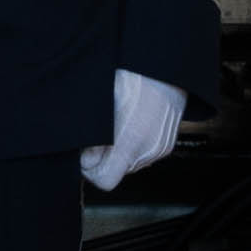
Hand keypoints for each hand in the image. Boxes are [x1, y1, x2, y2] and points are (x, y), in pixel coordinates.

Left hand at [80, 69, 187, 191]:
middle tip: (98, 137)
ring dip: (119, 153)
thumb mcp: (101, 105)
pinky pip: (143, 156)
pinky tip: (131, 126)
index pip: (104, 180)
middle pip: (116, 173)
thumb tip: (83, 158)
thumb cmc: (132, 78)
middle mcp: (147, 150)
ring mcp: (158, 149)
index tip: (85, 156)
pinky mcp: (166, 146)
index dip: (90, 170)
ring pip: (129, 165)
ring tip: (118, 127)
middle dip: (104, 159)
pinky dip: (134, 147)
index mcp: (129, 142)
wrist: (162, 70)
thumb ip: (90, 138)